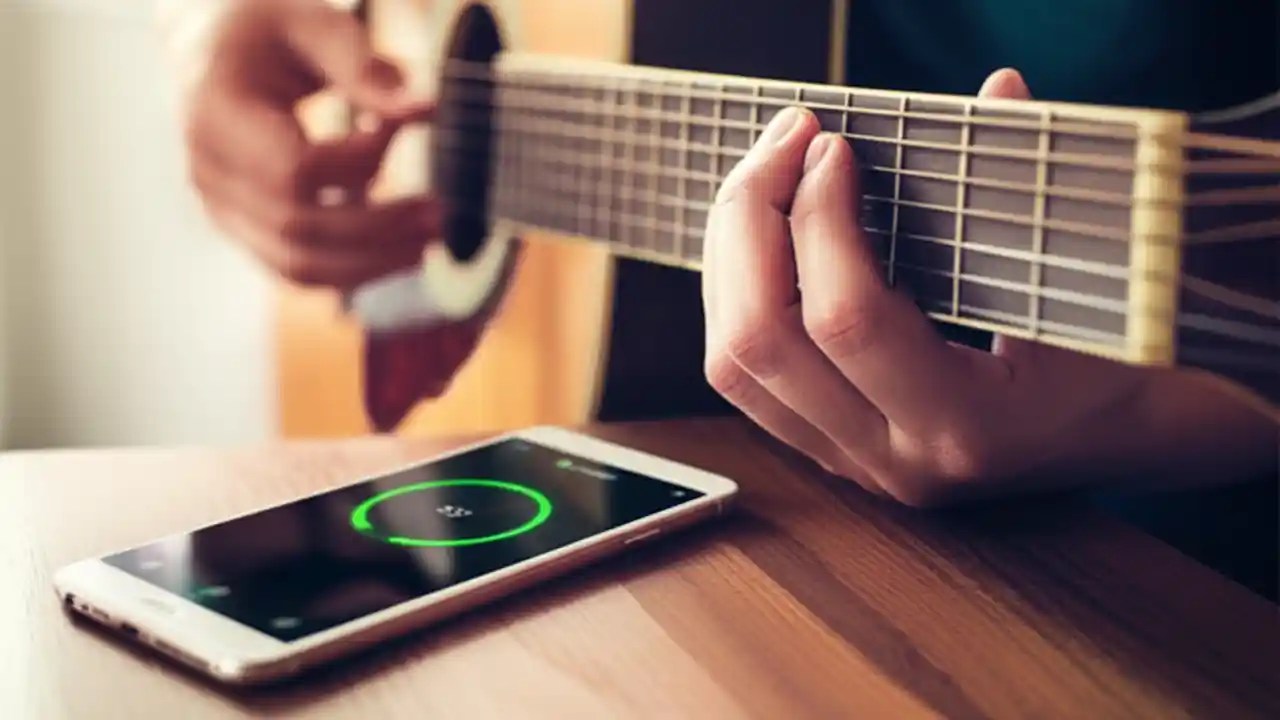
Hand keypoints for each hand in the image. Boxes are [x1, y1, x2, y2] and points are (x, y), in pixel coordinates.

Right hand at [183, 0, 435, 289]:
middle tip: (442, 215)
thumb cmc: (271, 31)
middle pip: (299, 227)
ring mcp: (222, 210)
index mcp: (217, 116)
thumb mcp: (313, 24)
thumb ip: (364, 68)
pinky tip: (400, 251)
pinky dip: (353, 269)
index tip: (401, 129)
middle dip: (379, 228)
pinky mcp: (245, 231)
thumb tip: (426, 110)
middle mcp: (209, 173)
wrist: (220, 54)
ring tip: (429, 243)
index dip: (359, 162)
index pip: (294, 170)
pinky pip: (299, 270)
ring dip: (373, 262)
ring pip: (298, 265)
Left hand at [702, 69, 1276, 505]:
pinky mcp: (837, 449)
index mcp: (967, 427)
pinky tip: (764, 237)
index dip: (821, 217)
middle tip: (781, 145)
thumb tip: (997, 93)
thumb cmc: (1126, 358)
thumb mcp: (1094, 278)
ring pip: (735, 367)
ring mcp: (859, 464)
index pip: (845, 320)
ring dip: (728, 260)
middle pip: (758, 345)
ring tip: (760, 180)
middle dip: (749, 224)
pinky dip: (738, 296)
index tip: (833, 146)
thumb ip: (1034, 187)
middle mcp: (897, 460)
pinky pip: (750, 377)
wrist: (1135, 441)